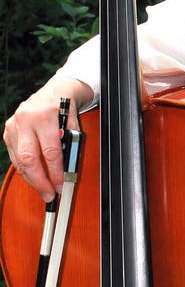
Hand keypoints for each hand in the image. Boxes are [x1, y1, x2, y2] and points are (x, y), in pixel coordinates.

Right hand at [3, 77, 92, 201]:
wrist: (55, 91)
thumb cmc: (66, 108)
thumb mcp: (73, 124)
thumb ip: (69, 145)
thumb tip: (65, 173)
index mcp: (45, 115)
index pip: (50, 152)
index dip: (56, 173)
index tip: (60, 186)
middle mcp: (26, 119)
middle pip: (29, 159)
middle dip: (40, 181)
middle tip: (49, 195)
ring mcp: (14, 124)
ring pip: (19, 160)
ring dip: (31, 179)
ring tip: (43, 190)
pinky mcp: (8, 130)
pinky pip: (15, 156)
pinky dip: (25, 170)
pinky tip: (34, 178)